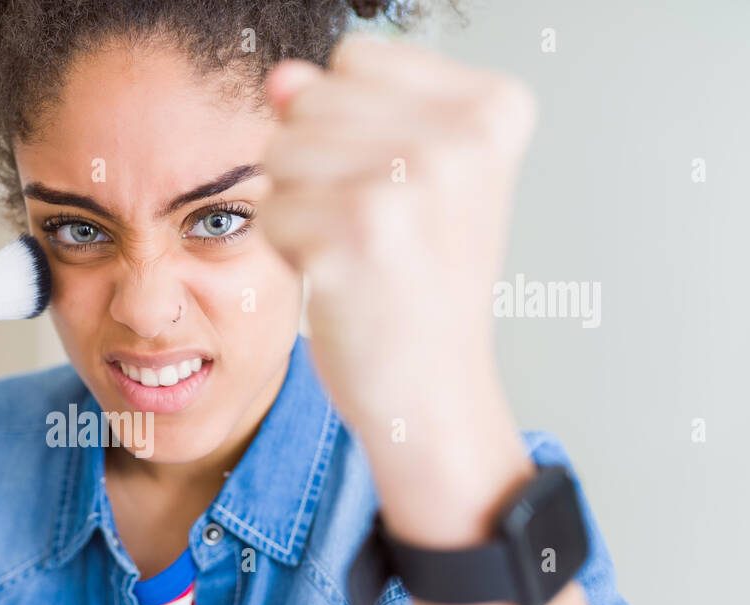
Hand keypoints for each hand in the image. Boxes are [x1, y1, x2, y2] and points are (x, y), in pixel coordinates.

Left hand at [258, 36, 535, 436]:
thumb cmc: (421, 285)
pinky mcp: (351, 238)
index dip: (348, 124)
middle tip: (375, 232)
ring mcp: (406, 187)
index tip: (397, 189)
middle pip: (310, 101)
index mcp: (492, 108)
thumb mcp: (405, 178)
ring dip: (299, 209)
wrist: (434, 390)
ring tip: (357, 254)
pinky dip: (288, 253)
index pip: (355, 59)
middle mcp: (459, 138)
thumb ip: (345, 110)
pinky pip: (270, 212)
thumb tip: (281, 78)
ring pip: (280, 153)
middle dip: (316, 167)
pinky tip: (339, 283)